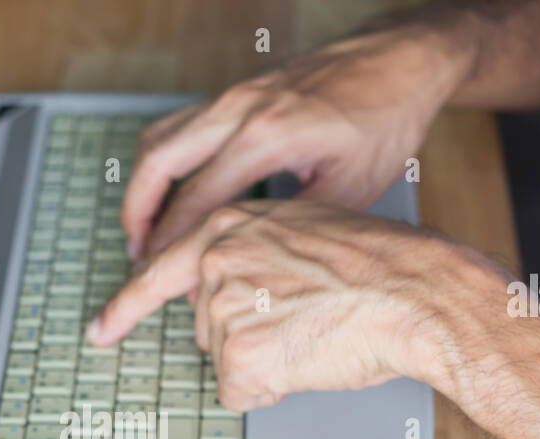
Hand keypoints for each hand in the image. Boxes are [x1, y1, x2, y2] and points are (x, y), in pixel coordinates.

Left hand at [87, 200, 509, 411]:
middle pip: (205, 327)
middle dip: (247, 336)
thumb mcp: (304, 233)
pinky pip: (241, 392)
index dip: (124, 309)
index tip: (99, 331)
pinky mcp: (239, 353)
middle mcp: (216, 261)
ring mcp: (224, 307)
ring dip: (266, 361)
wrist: (415, 293)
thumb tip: (237, 292)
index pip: (156, 271)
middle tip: (303, 320)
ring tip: (313, 333)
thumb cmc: (380, 266)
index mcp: (228, 226)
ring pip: (226, 361)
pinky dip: (273, 388)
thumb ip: (255, 255)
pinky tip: (307, 359)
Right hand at [121, 26, 469, 258]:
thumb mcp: (350, 189)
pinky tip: (172, 190)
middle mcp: (240, 108)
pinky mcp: (239, 91)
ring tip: (143, 231)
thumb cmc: (386, 120)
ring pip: (160, 139)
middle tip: (136, 258)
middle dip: (137, 216)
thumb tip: (250, 267)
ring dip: (143, 187)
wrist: (403, 59)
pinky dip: (164, 161)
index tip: (158, 279)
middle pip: (157, 163)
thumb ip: (293, 228)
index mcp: (267, 136)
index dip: (170, 246)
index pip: (195, 201)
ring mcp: (235, 94)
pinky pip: (179, 124)